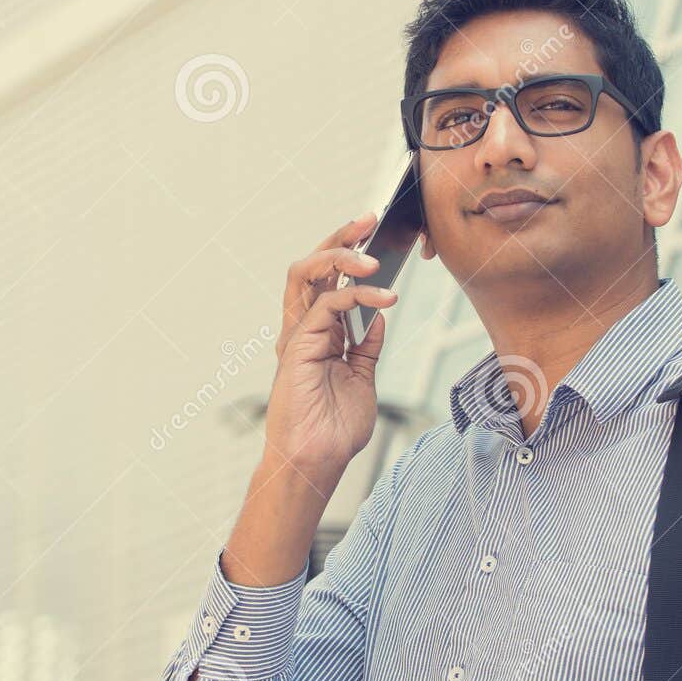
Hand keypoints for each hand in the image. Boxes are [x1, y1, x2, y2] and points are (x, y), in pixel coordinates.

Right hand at [264, 215, 399, 479]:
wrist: (317, 461)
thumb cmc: (334, 431)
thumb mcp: (362, 380)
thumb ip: (366, 348)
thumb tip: (376, 317)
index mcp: (318, 335)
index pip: (330, 282)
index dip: (349, 256)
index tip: (376, 236)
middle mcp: (303, 330)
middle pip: (313, 267)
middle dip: (339, 238)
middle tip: (368, 219)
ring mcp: (298, 336)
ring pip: (308, 274)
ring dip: (339, 255)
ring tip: (371, 255)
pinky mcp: (299, 346)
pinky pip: (327, 305)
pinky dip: (356, 295)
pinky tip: (382, 299)